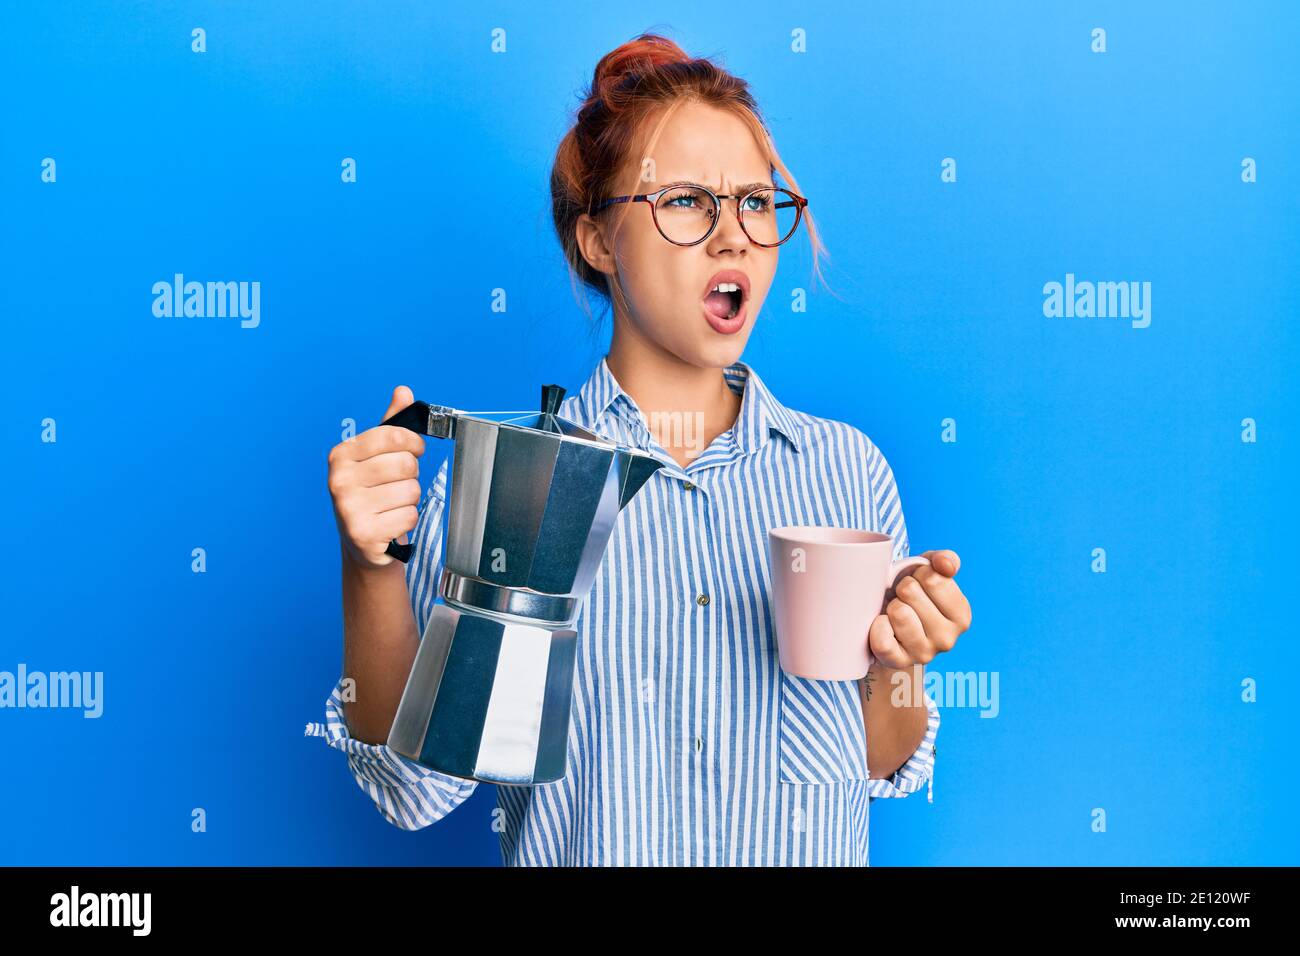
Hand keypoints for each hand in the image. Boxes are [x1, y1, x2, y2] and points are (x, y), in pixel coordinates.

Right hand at [327, 386, 425, 569]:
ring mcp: (349, 508)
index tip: (413, 449)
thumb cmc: (373, 494)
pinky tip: (391, 523)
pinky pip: (409, 516)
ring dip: (409, 500)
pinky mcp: (363, 534)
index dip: (413, 443)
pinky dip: (407, 520)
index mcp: (341, 455)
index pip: (394, 435)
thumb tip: (403, 391)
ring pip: (411, 490)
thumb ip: (391, 425)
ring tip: (392, 505)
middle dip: (411, 475)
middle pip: (406, 464)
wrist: (363, 544)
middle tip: (396, 485)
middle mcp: (339, 480)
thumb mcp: (378, 457)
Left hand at [868, 549, 970, 668]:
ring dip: (890, 607)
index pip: (933, 577)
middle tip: (904, 601)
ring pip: (898, 612)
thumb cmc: (913, 597)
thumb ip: (945, 560)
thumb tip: (945, 564)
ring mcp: (924, 654)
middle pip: (910, 591)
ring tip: (895, 615)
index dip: (918, 574)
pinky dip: (877, 627)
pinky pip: (882, 639)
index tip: (919, 586)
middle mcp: (948, 639)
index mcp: (961, 616)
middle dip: (902, 589)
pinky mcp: (899, 662)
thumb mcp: (930, 572)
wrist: (891, 629)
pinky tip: (884, 628)